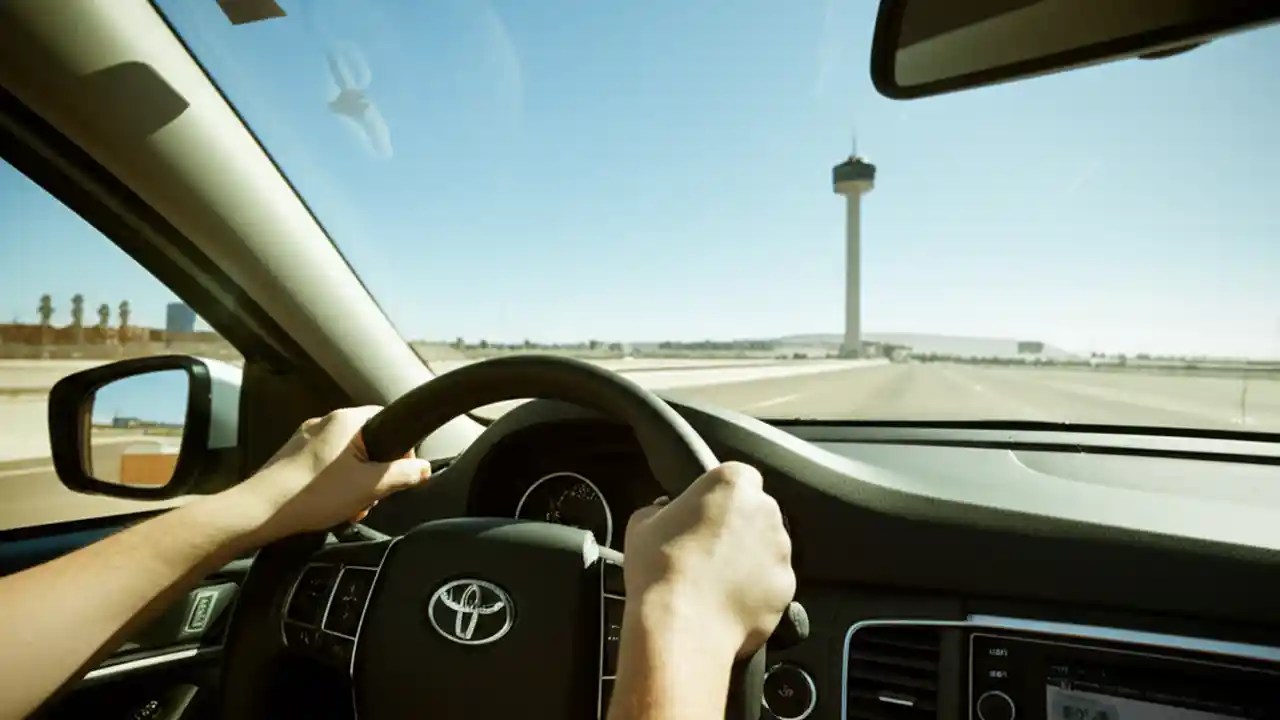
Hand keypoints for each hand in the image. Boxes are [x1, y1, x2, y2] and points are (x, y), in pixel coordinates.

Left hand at [224, 406, 431, 540]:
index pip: (389, 420)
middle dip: (375, 473)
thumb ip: (403, 475)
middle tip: (370, 497)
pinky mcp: (293, 457)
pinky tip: (329, 506)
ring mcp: (306, 439)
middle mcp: (325, 423)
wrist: (260, 511)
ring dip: (355, 482)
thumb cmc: (312, 494)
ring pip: (347, 458)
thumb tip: (424, 468)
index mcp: (347, 421)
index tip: (402, 474)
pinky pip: (326, 466)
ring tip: (347, 507)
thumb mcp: (370, 487)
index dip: (402, 450)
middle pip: (368, 442)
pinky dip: (334, 485)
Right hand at [622, 461, 793, 658]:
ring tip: (717, 583)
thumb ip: (662, 508)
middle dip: (739, 527)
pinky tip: (728, 604)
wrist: (681, 626)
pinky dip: (756, 591)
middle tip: (709, 550)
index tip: (704, 516)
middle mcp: (767, 510)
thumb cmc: (658, 566)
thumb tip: (668, 512)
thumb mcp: (642, 523)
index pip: (738, 478)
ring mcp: (781, 551)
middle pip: (757, 512)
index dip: (721, 497)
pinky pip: (772, 583)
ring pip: (767, 549)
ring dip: (750, 559)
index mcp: (733, 483)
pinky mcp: (788, 587)